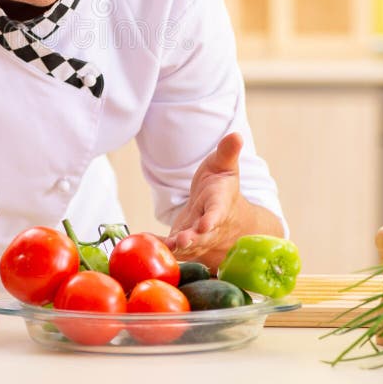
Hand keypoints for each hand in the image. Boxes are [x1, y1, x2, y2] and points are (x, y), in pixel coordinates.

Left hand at [162, 132, 244, 269]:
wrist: (225, 215)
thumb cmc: (222, 187)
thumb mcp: (224, 167)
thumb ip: (227, 152)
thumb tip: (237, 134)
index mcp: (221, 205)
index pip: (218, 212)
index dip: (212, 219)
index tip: (207, 224)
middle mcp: (211, 226)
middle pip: (203, 235)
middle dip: (192, 239)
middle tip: (182, 241)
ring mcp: (198, 238)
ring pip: (189, 247)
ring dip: (177, 249)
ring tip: (166, 248)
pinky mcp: (185, 244)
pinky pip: (173, 248)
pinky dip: (160, 246)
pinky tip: (145, 241)